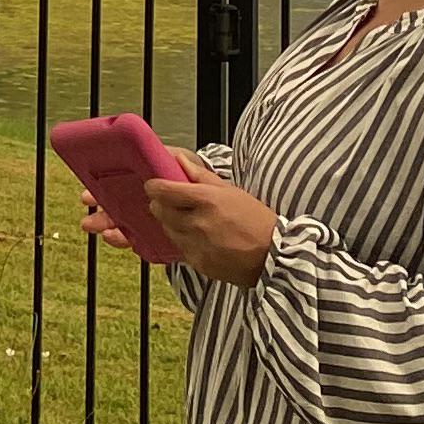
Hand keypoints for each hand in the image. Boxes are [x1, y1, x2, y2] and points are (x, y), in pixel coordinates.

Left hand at [140, 157, 278, 287]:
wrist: (271, 256)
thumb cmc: (255, 219)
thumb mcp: (231, 190)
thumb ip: (201, 176)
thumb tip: (179, 160)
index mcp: (207, 200)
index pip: (165, 191)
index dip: (154, 187)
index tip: (152, 185)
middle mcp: (198, 223)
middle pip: (160, 211)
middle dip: (159, 204)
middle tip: (167, 201)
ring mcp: (197, 246)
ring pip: (167, 230)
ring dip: (169, 222)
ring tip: (185, 218)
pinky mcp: (199, 263)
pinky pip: (179, 248)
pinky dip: (182, 240)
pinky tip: (195, 236)